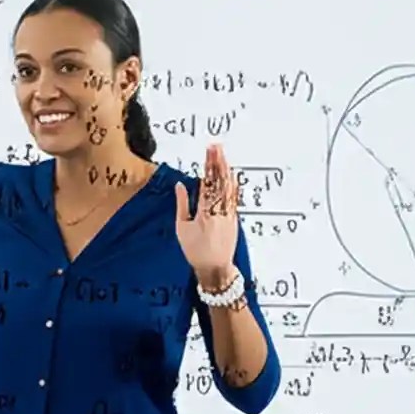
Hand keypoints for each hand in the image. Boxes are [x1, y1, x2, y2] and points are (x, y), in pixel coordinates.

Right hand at [175, 143, 239, 289]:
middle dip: (218, 161)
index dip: (209, 165)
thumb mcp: (182, 228)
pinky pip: (233, 196)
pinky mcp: (234, 217)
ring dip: (226, 169)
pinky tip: (230, 174)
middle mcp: (221, 210)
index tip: (209, 150)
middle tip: (216, 146)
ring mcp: (230, 213)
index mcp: (206, 212)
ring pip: (229, 187)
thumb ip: (182, 204)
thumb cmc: (195, 251)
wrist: (215, 268)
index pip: (208, 182)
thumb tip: (180, 185)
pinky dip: (231, 183)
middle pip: (221, 181)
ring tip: (223, 155)